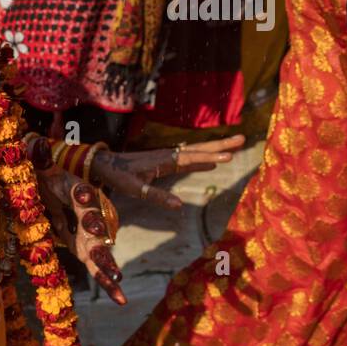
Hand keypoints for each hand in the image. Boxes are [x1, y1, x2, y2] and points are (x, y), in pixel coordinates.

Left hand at [39, 172, 126, 304]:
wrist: (55, 191)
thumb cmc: (51, 180)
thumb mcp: (45, 171)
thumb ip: (42, 159)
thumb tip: (36, 145)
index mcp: (79, 192)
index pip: (82, 192)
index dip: (83, 194)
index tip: (84, 195)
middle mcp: (89, 214)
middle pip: (95, 225)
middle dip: (98, 235)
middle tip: (100, 240)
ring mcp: (89, 233)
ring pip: (99, 251)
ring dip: (106, 266)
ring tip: (117, 281)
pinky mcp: (85, 248)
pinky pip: (95, 266)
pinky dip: (107, 282)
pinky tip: (121, 300)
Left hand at [91, 135, 245, 209]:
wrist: (103, 163)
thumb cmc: (117, 176)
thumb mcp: (134, 189)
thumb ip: (156, 196)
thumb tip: (179, 206)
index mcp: (163, 160)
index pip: (192, 158)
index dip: (210, 157)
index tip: (229, 156)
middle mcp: (168, 155)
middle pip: (199, 148)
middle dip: (221, 144)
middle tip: (243, 139)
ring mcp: (167, 156)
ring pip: (195, 151)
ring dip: (215, 148)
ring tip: (234, 145)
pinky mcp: (164, 160)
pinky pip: (188, 157)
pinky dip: (202, 157)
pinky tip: (210, 161)